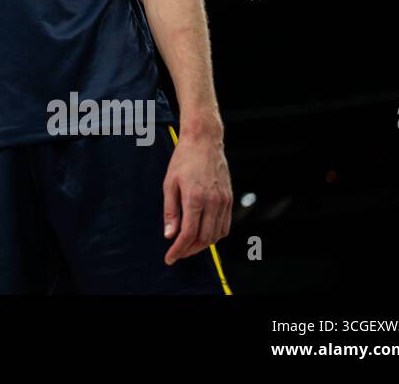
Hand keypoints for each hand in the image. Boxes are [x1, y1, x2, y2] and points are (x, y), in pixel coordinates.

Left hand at [163, 132, 231, 264]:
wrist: (204, 141)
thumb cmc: (183, 160)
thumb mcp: (169, 183)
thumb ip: (170, 211)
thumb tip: (169, 235)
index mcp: (195, 198)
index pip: (188, 234)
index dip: (178, 249)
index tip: (169, 258)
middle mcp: (213, 202)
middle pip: (204, 238)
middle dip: (189, 250)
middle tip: (177, 253)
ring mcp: (224, 201)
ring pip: (217, 235)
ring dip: (203, 245)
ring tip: (188, 246)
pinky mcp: (229, 199)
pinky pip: (225, 226)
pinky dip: (215, 235)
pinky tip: (203, 235)